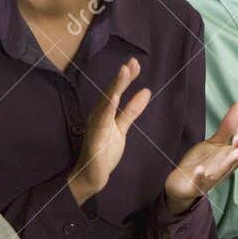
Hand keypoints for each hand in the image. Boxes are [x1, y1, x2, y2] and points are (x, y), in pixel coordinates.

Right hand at [69, 59, 151, 205]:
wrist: (91, 176)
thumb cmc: (104, 151)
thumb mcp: (122, 127)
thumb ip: (132, 110)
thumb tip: (146, 91)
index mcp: (105, 112)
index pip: (117, 91)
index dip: (126, 77)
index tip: (136, 63)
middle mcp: (99, 115)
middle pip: (112, 92)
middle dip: (122, 77)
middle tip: (132, 62)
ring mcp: (96, 126)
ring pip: (107, 103)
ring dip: (116, 87)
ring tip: (125, 72)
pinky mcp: (96, 138)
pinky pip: (103, 121)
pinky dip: (108, 108)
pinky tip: (115, 97)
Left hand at [164, 103, 237, 213]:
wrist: (181, 184)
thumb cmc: (202, 162)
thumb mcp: (215, 143)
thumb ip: (227, 126)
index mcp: (228, 158)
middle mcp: (222, 169)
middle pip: (236, 160)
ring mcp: (210, 179)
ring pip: (222, 172)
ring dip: (229, 162)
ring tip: (234, 151)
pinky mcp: (195, 186)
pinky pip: (200, 183)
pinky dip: (201, 177)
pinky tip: (200, 169)